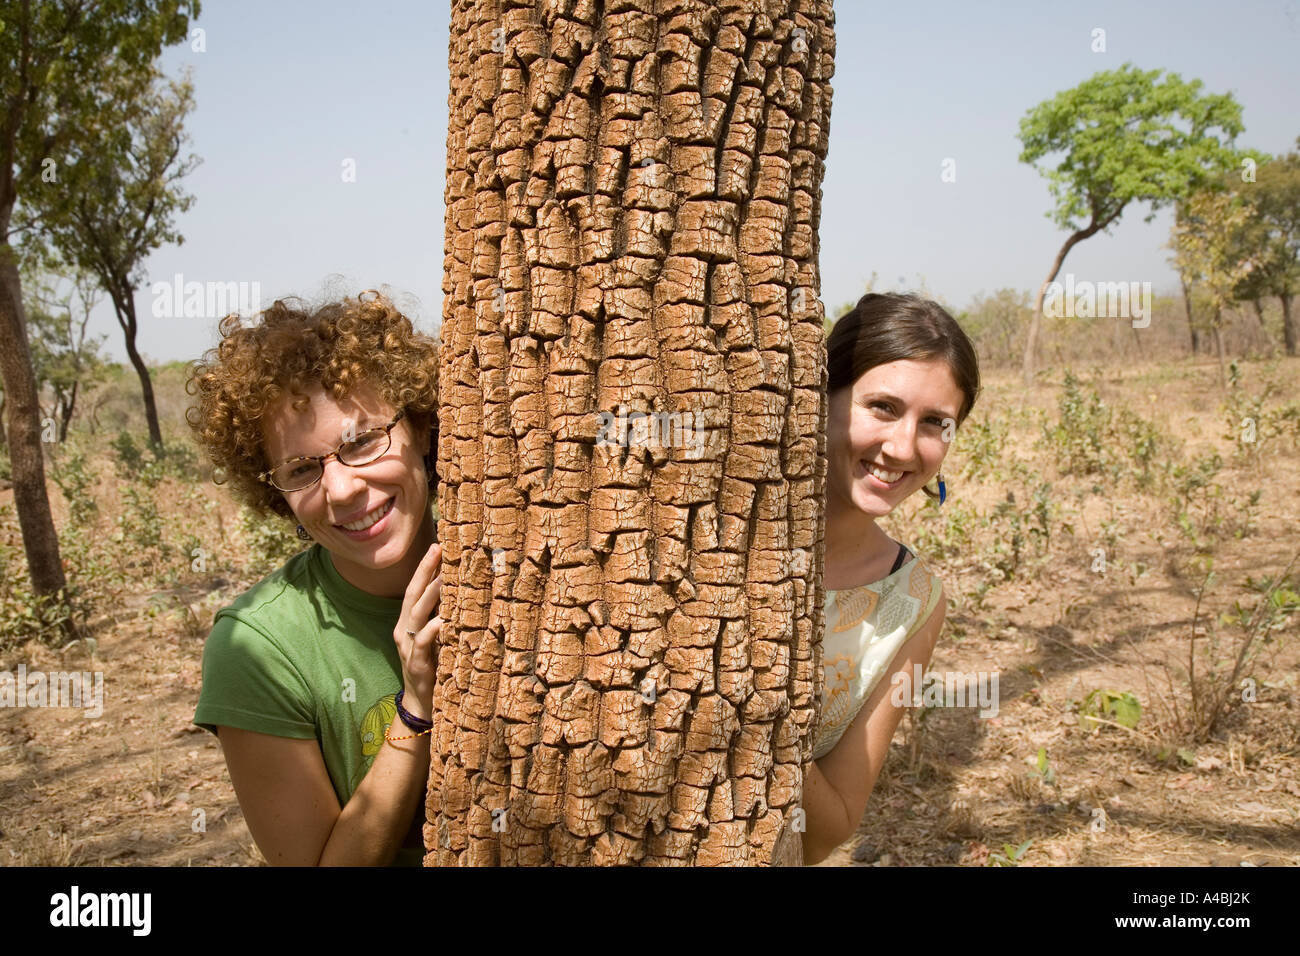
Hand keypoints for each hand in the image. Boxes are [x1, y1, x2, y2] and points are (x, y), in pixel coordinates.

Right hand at [395, 542, 441, 720]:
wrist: (420, 704)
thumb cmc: (432, 668)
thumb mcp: (436, 639)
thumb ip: (442, 618)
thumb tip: (462, 593)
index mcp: (408, 623)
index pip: (414, 589)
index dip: (424, 568)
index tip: (437, 546)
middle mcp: (404, 631)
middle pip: (412, 595)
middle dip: (425, 571)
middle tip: (438, 549)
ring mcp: (408, 647)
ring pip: (417, 614)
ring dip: (431, 594)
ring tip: (445, 577)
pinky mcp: (416, 664)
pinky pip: (423, 642)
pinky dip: (433, 629)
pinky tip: (444, 620)